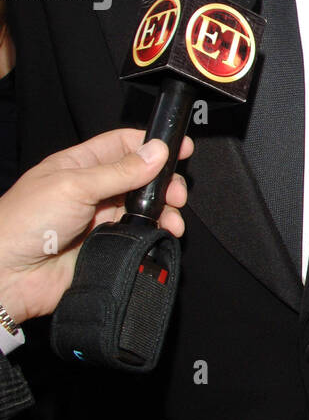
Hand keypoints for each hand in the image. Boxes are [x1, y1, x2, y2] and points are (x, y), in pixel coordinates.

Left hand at [0, 129, 192, 324]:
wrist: (10, 275)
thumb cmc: (25, 223)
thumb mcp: (74, 185)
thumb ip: (119, 170)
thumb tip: (156, 151)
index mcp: (79, 165)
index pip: (122, 145)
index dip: (152, 144)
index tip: (180, 148)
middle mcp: (93, 190)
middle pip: (141, 177)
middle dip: (165, 182)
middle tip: (177, 192)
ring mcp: (101, 219)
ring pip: (146, 207)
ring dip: (166, 210)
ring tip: (173, 217)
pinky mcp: (109, 246)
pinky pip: (141, 235)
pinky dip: (158, 233)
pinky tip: (164, 233)